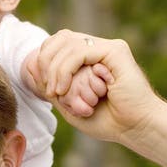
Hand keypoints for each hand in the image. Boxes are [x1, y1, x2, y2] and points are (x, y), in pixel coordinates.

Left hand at [27, 29, 158, 145]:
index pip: (57, 43)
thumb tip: (30, 66)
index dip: (44, 60)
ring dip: (55, 70)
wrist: (136, 128)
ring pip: (68, 44)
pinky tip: (65, 90)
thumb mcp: (70, 104)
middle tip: (49, 89)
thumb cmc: (107, 121)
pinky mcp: (115, 51)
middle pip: (60, 37)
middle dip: (46, 62)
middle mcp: (98, 48)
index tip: (45, 87)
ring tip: (57, 93)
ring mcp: (108, 48)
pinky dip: (66, 70)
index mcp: (89, 58)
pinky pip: (80, 51)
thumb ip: (53, 86)